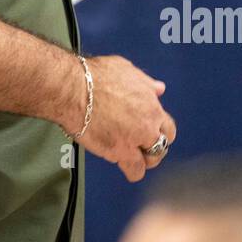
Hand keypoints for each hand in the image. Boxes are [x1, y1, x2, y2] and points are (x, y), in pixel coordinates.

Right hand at [74, 55, 175, 181]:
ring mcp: (135, 140)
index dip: (158, 128)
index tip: (149, 129)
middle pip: (163, 144)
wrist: (73, 89)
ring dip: (145, 159)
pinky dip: (132, 171)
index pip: (167, 125)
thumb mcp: (125, 70)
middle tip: (142, 144)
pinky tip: (125, 166)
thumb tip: (159, 88)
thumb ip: (145, 83)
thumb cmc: (94, 76)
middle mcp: (148, 124)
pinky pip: (135, 171)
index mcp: (151, 105)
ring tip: (133, 156)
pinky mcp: (120, 152)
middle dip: (154, 144)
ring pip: (152, 160)